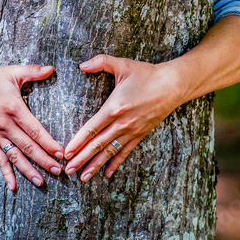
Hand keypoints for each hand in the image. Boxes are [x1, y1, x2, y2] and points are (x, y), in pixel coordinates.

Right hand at [0, 62, 64, 190]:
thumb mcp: (12, 72)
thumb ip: (33, 71)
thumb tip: (52, 69)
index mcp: (14, 108)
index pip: (34, 130)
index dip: (48, 143)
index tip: (61, 153)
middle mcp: (5, 125)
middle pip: (27, 147)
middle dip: (44, 160)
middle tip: (58, 171)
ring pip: (14, 157)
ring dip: (28, 171)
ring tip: (41, 182)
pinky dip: (6, 174)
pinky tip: (14, 186)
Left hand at [63, 54, 188, 181]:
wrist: (172, 85)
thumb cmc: (147, 74)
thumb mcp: (122, 64)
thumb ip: (100, 62)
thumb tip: (81, 64)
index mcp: (114, 108)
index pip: (92, 129)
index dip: (78, 142)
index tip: (66, 153)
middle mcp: (122, 123)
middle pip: (98, 144)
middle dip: (81, 159)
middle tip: (68, 171)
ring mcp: (132, 131)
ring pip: (110, 152)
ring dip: (96, 165)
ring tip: (83, 178)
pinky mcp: (140, 134)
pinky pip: (125, 152)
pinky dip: (116, 163)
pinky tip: (107, 173)